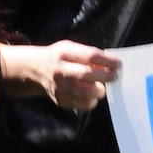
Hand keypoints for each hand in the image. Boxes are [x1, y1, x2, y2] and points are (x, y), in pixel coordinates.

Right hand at [2, 41, 121, 110]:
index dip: (107, 61)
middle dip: (105, 76)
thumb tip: (109, 65)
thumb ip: (88, 55)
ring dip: (98, 91)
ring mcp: (58, 86)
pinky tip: (93, 97)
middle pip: (87, 74)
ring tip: (102, 88)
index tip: (118, 64)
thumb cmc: (60, 57)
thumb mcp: (70, 48)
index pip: (90, 56)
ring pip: (84, 93)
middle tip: (114, 77)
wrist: (34, 69)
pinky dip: (90, 102)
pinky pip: (79, 104)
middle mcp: (60, 70)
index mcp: (65, 53)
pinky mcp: (58, 99)